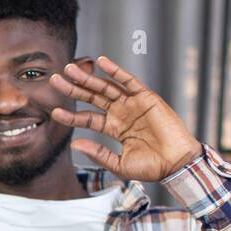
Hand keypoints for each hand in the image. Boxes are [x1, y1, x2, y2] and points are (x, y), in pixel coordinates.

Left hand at [49, 54, 202, 182]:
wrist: (176, 163)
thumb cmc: (151, 167)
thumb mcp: (119, 164)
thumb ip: (98, 153)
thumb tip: (74, 145)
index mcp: (113, 129)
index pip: (87, 119)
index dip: (71, 116)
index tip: (54, 111)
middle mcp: (121, 113)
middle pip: (92, 98)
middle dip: (74, 89)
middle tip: (55, 80)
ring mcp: (132, 104)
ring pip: (106, 87)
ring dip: (88, 78)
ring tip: (70, 69)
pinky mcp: (146, 97)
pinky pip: (129, 81)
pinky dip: (116, 71)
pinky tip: (101, 62)